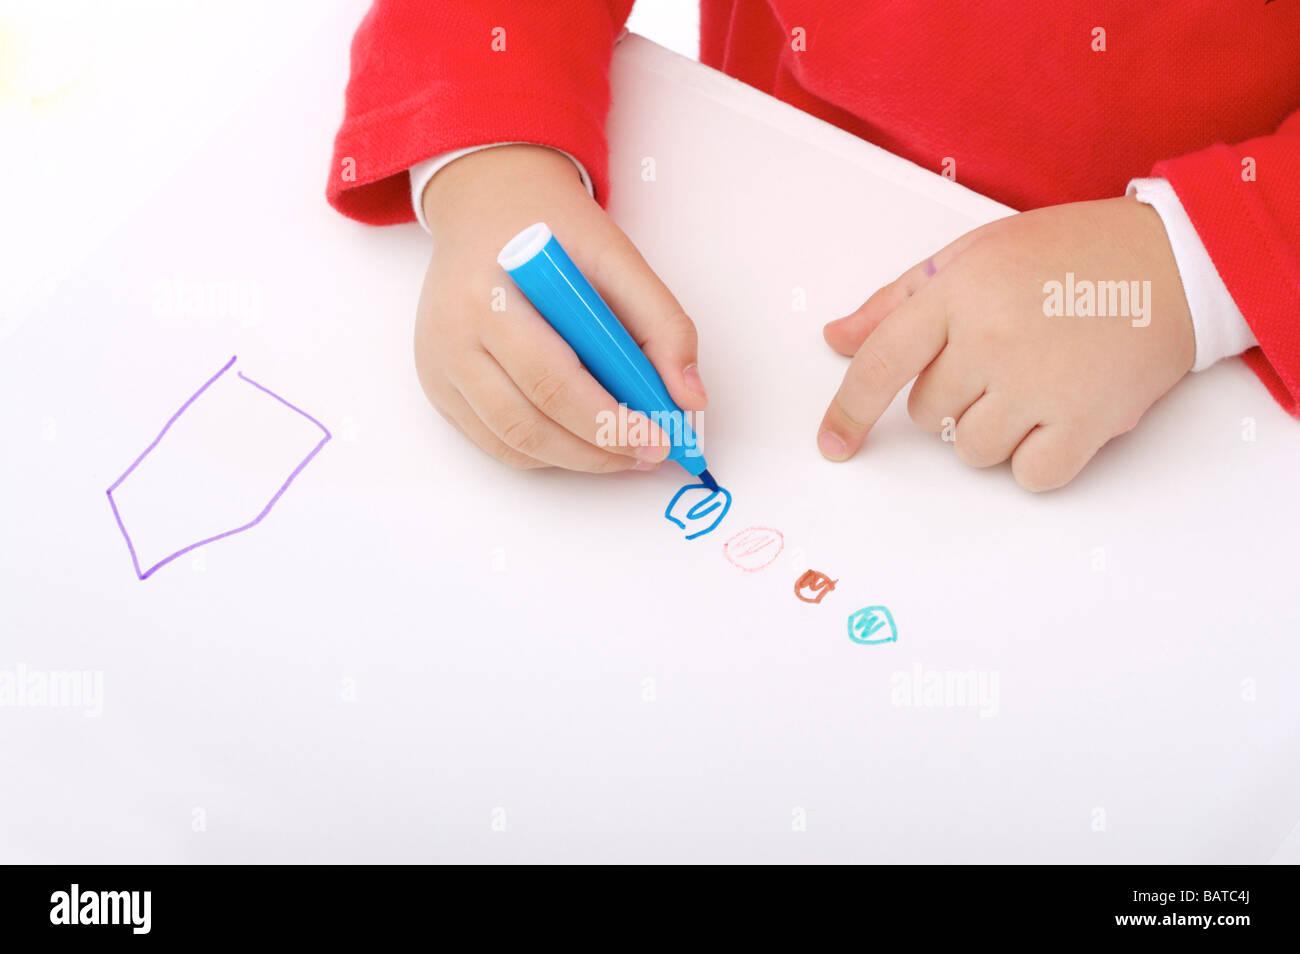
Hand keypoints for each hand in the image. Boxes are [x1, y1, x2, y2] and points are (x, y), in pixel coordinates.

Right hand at [416, 144, 707, 471]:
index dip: (609, 422)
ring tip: (623, 452)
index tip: (660, 438)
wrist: (489, 202)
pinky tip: (582, 441)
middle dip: (599, 450)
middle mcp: (452, 335)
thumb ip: (663, 324)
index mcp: (490, 295)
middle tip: (649, 452)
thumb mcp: (618, 258)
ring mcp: (439, 366)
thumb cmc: (553, 232)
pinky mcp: (439, 386)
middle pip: (529, 423)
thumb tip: (689, 398)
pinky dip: (545, 452)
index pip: (553, 382)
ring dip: (576, 459)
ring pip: (511, 443)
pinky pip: (494, 442)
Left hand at [817, 196, 1195, 490]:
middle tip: (1004, 359)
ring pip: (972, 451)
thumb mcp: (976, 254)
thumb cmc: (1071, 254)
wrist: (1175, 263)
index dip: (848, 410)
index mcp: (960, 292)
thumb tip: (838, 339)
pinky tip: (1060, 416)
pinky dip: (1037, 460)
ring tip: (1035, 383)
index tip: (832, 444)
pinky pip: (1029, 476)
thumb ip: (899, 300)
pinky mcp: (1087, 421)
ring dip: (993, 432)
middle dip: (953, 398)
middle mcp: (993, 338)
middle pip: (928, 415)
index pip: (881, 362)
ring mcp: (1040, 383)